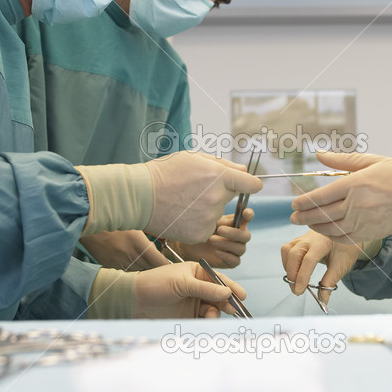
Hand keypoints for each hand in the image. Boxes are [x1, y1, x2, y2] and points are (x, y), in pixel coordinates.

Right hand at [79, 230, 169, 270]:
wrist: (88, 223)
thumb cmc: (113, 219)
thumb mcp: (135, 224)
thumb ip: (148, 237)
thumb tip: (160, 245)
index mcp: (138, 244)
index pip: (159, 262)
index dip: (167, 265)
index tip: (172, 266)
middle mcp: (129, 256)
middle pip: (150, 268)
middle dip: (155, 266)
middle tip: (157, 260)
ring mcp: (118, 263)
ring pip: (137, 271)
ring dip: (141, 267)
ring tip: (138, 257)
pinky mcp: (109, 267)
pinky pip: (124, 271)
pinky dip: (128, 267)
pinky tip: (126, 258)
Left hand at [133, 261, 246, 318]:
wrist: (135, 301)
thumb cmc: (156, 284)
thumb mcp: (182, 283)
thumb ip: (206, 289)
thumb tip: (228, 293)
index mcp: (197, 273)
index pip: (219, 279)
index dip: (231, 287)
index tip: (241, 296)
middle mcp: (198, 287)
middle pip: (219, 295)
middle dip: (227, 302)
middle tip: (233, 309)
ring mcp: (193, 302)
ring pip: (214, 309)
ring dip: (216, 313)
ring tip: (210, 316)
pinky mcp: (188, 317)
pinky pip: (204, 320)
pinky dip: (207, 322)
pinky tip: (205, 322)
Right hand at [146, 152, 262, 243]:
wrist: (139, 197)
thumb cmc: (164, 173)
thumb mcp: (193, 158)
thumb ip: (222, 164)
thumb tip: (244, 172)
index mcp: (219, 176)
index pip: (252, 184)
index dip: (250, 184)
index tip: (247, 185)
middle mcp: (217, 197)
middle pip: (231, 196)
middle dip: (219, 192)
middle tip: (195, 190)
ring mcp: (209, 218)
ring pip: (217, 213)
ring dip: (207, 209)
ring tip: (184, 202)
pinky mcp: (200, 233)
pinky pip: (207, 228)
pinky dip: (197, 224)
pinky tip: (181, 216)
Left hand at [173, 209, 252, 268]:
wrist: (190, 246)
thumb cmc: (202, 230)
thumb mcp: (211, 221)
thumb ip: (223, 219)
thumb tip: (231, 216)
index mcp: (236, 223)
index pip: (247, 217)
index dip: (249, 215)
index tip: (245, 213)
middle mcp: (239, 236)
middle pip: (246, 236)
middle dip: (233, 233)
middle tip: (219, 229)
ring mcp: (236, 249)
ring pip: (241, 248)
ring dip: (226, 244)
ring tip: (212, 240)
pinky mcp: (231, 261)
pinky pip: (236, 261)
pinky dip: (226, 256)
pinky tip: (216, 252)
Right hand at [281, 231, 362, 304]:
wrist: (345, 233)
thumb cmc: (345, 249)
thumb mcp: (341, 266)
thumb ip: (330, 282)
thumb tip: (322, 300)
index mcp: (323, 242)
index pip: (308, 260)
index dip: (302, 277)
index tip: (300, 291)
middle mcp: (310, 238)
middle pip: (294, 254)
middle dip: (292, 275)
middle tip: (297, 291)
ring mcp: (302, 238)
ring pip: (287, 251)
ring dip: (288, 268)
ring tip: (295, 282)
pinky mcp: (298, 240)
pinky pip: (287, 250)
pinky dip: (287, 263)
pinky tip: (294, 272)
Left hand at [290, 151, 391, 243]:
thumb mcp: (371, 161)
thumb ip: (342, 160)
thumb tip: (319, 155)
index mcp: (355, 184)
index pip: (321, 196)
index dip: (304, 201)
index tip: (294, 203)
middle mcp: (356, 204)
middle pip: (321, 214)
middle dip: (303, 216)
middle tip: (293, 216)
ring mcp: (362, 221)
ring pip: (329, 228)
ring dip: (314, 227)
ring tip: (305, 223)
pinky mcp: (368, 233)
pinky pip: (343, 237)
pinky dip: (330, 235)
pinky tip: (324, 230)